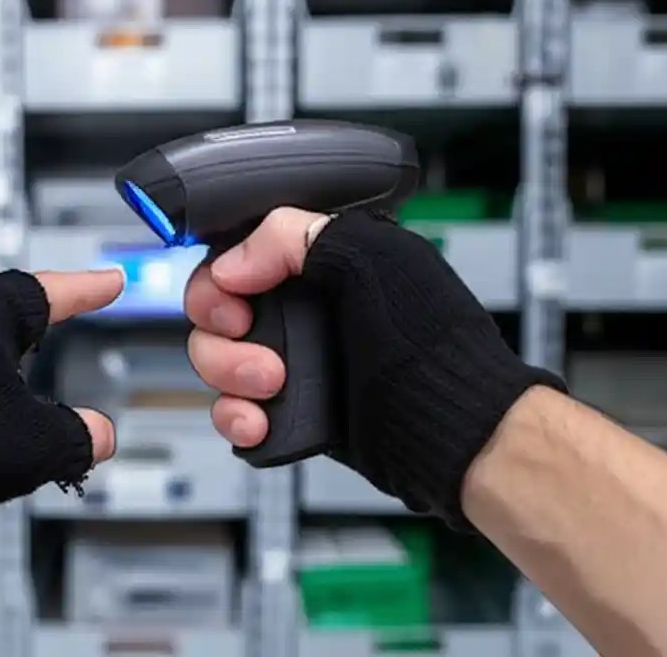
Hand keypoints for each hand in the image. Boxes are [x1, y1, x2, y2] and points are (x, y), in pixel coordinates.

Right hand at [184, 207, 562, 527]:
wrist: (450, 429)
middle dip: (221, 336)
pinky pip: (235, 412)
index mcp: (322, 263)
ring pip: (218, 364)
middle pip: (215, 315)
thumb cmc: (430, 342)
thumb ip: (293, 236)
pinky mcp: (294, 412)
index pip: (237, 258)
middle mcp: (306, 311)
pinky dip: (235, 418)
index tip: (236, 298)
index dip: (221, 279)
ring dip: (228, 376)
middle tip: (258, 349)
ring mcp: (298, 363)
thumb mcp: (369, 255)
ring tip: (272, 387)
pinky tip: (260, 422)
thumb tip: (233, 264)